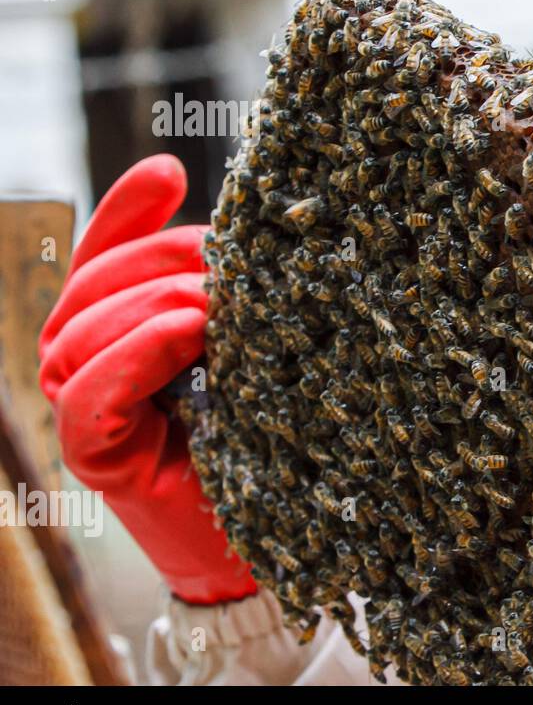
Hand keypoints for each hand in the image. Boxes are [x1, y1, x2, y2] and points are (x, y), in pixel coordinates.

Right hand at [38, 154, 256, 604]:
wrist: (277, 534)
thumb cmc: (273, 434)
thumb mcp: (256, 345)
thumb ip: (233, 294)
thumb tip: (248, 227)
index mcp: (123, 328)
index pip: (106, 254)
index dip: (127, 209)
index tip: (169, 170)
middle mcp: (90, 363)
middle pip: (97, 283)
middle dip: (160, 261)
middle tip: (226, 264)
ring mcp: (86, 410)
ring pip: (83, 331)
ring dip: (155, 306)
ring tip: (218, 306)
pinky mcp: (96, 458)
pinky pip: (89, 395)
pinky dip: (136, 355)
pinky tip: (191, 336)